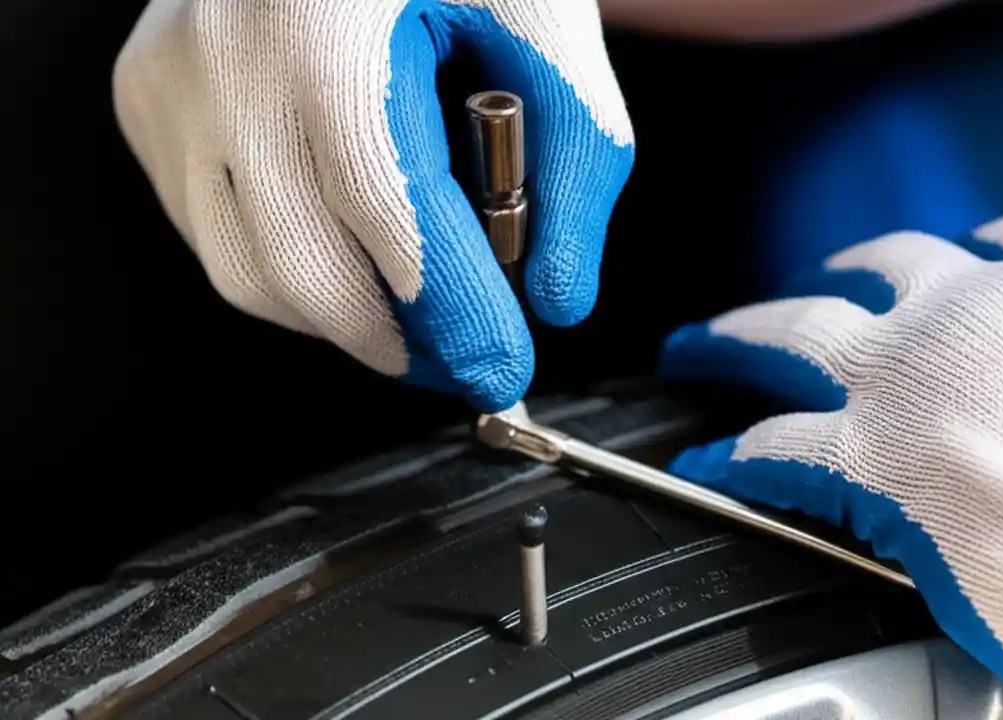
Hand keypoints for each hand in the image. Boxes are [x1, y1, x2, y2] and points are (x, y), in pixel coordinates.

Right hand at [112, 0, 633, 410]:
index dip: (455, 316)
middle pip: (303, 273)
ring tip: (420, 315)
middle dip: (399, 344)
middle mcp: (228, 63)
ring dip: (343, 320)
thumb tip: (555, 298)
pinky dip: (290, 271)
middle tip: (468, 359)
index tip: (504, 370)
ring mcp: (173, 84)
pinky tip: (349, 250)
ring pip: (247, 274)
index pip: (391, 219)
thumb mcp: (544, 20)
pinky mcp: (150, 99)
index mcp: (331, 33)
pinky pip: (213, 233)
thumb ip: (576, 156)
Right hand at [660, 214, 1002, 719]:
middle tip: (703, 341)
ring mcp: (991, 304)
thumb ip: (916, 534)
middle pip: (793, 331)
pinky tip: (979, 249)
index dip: (728, 459)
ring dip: (847, 271)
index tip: (709, 459)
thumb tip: (907, 514)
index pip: (770, 451)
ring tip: (830, 274)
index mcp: (879, 456)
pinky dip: (986, 246)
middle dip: (733, 339)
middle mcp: (915, 364)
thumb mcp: (969, 598)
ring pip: (888, 260)